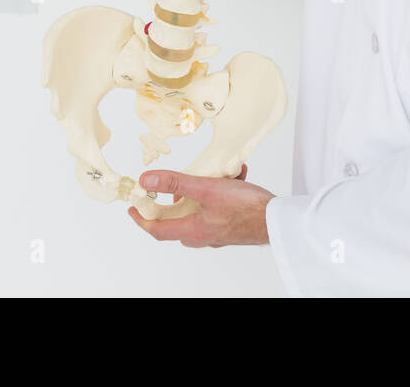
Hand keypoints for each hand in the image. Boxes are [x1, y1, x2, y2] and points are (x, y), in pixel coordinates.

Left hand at [127, 164, 273, 246]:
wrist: (277, 219)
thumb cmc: (246, 208)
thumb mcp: (206, 188)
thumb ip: (176, 183)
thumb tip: (147, 181)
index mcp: (192, 230)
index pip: (157, 229)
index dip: (141, 218)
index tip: (132, 208)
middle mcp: (203, 235)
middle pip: (178, 217)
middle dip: (177, 197)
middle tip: (179, 182)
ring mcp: (217, 232)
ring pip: (200, 209)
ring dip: (205, 188)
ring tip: (218, 173)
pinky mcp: (231, 225)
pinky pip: (218, 206)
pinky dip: (223, 190)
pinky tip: (235, 176)